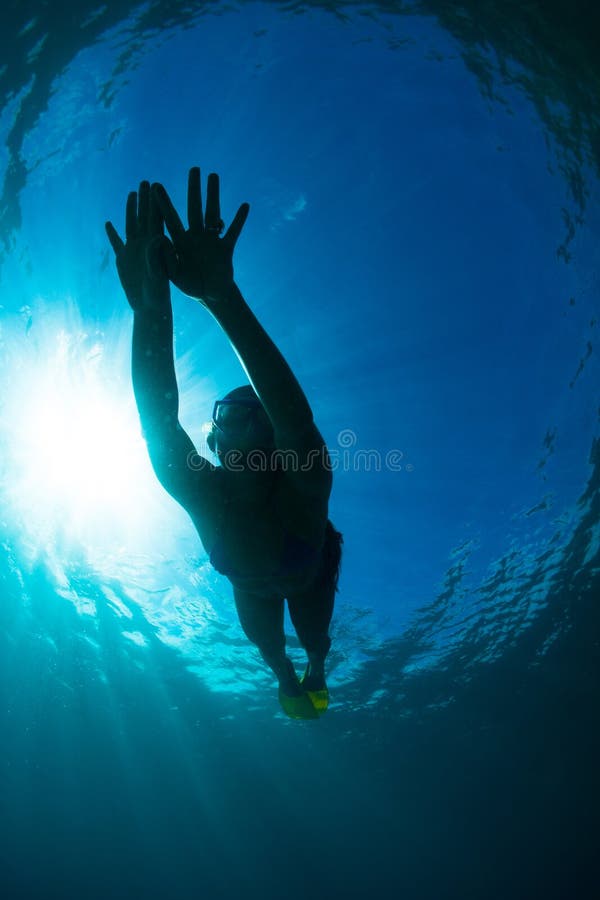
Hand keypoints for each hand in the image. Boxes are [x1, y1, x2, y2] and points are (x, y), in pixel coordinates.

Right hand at [105, 181, 173, 311]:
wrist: (149, 307)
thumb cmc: (158, 293)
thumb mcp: (158, 273)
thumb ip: (157, 256)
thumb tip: (157, 237)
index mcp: (156, 245)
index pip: (156, 219)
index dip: (155, 202)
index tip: (156, 185)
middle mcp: (145, 244)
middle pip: (144, 217)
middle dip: (144, 199)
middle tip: (145, 181)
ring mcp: (134, 250)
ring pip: (131, 225)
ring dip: (131, 210)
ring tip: (132, 194)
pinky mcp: (123, 259)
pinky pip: (117, 243)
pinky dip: (113, 234)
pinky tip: (109, 223)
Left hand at [152, 167, 248, 304]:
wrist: (212, 295)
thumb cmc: (192, 286)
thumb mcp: (176, 277)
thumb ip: (167, 261)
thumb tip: (159, 242)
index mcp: (180, 242)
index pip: (170, 219)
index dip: (163, 203)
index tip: (156, 186)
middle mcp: (196, 236)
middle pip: (194, 208)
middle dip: (193, 189)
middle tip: (193, 169)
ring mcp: (211, 240)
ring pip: (213, 213)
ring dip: (214, 195)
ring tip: (214, 175)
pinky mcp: (226, 248)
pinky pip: (234, 231)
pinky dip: (239, 220)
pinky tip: (244, 206)